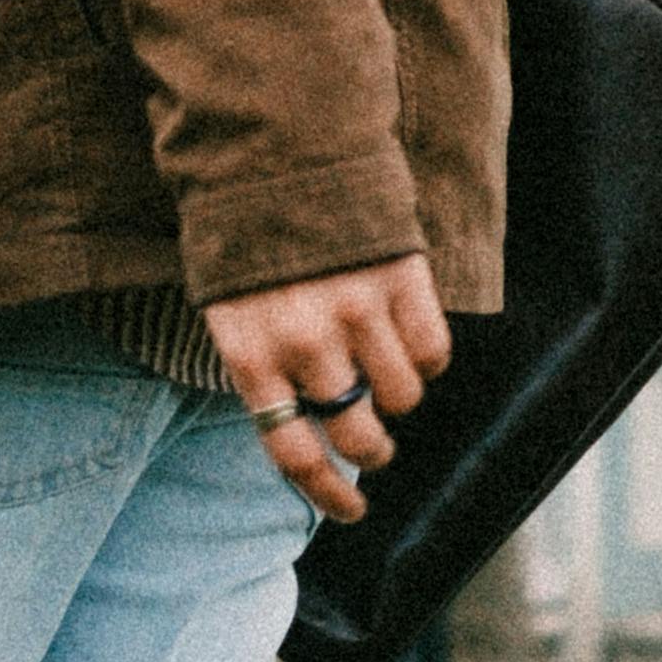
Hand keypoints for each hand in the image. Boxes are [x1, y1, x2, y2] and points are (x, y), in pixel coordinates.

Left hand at [202, 256, 451, 520]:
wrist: (275, 149)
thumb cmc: (246, 240)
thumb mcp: (228, 309)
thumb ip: (265, 370)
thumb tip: (310, 434)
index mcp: (249, 354)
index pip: (293, 451)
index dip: (326, 492)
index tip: (351, 512)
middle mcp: (304, 342)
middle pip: (357, 433)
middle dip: (371, 449)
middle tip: (375, 445)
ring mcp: (355, 310)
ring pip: (402, 395)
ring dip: (400, 398)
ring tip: (388, 378)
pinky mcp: (399, 279)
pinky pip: (433, 350)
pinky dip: (429, 357)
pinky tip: (411, 340)